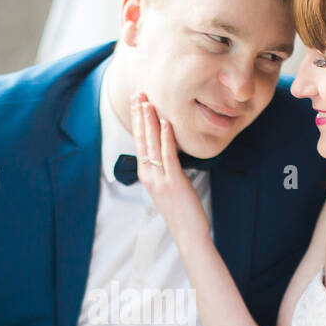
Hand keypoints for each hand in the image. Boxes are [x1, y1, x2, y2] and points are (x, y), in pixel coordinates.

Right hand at [131, 92, 209, 243]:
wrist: (188, 233)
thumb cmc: (182, 211)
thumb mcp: (169, 186)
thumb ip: (165, 169)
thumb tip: (169, 152)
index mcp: (146, 175)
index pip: (140, 142)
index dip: (138, 122)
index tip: (137, 102)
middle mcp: (149, 175)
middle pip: (142, 139)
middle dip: (139, 115)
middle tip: (138, 93)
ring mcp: (159, 179)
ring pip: (152, 144)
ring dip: (150, 121)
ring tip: (148, 101)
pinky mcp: (173, 181)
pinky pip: (168, 155)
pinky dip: (167, 138)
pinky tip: (166, 122)